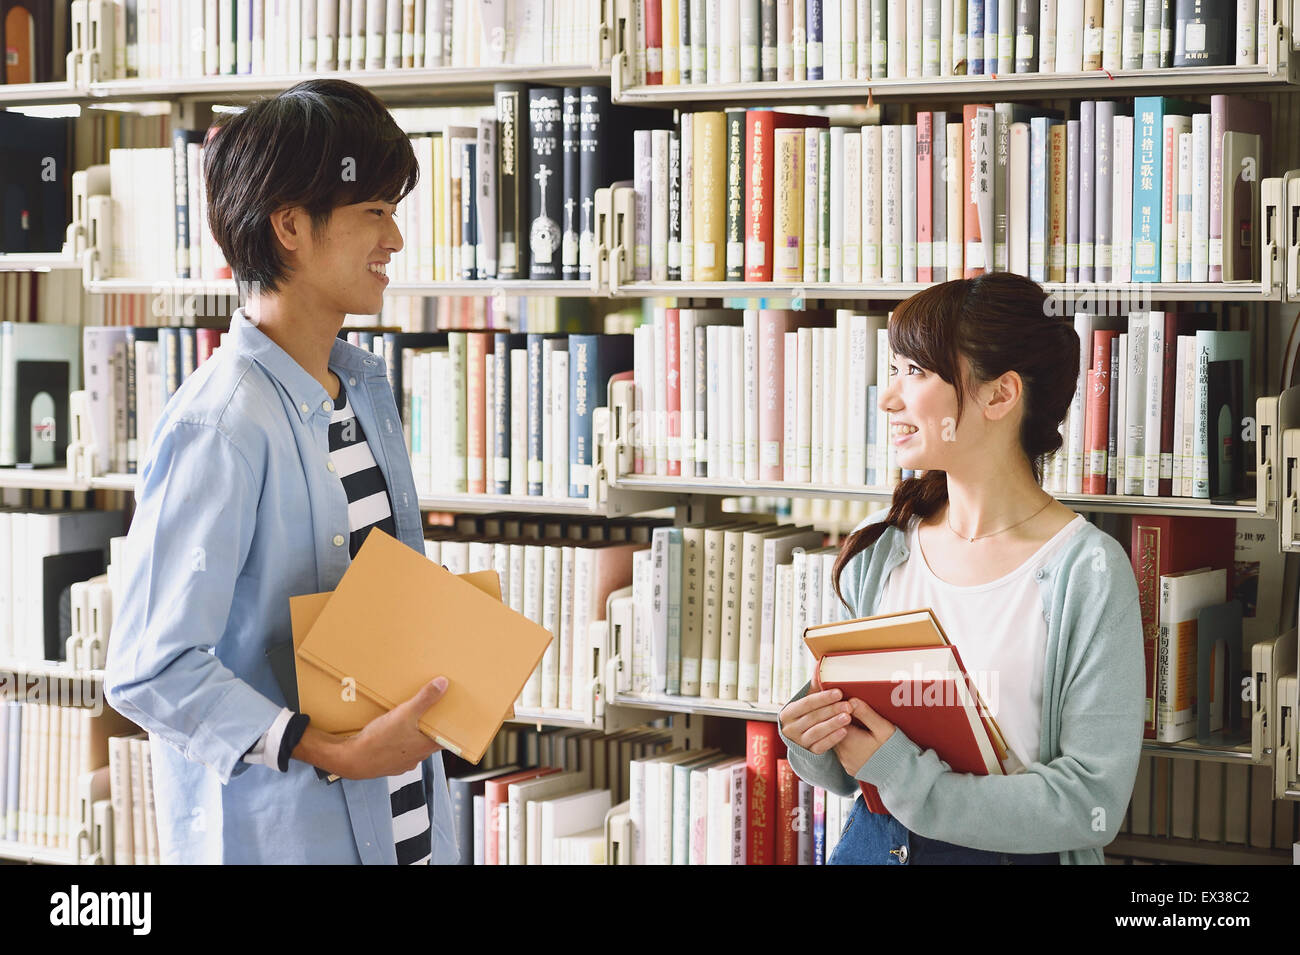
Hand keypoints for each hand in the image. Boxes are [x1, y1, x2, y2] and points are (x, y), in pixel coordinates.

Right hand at [328, 677, 449, 779]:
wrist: (352, 760)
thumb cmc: (379, 740)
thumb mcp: (404, 713)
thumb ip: (425, 699)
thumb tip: (443, 684)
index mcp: (426, 746)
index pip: (446, 738)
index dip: (448, 728)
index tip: (449, 718)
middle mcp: (418, 757)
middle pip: (430, 741)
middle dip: (429, 729)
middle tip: (427, 715)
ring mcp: (404, 763)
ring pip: (414, 747)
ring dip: (413, 736)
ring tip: (408, 722)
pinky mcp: (390, 765)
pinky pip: (399, 753)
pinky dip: (398, 744)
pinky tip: (391, 735)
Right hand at [779, 682, 854, 755]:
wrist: (802, 741)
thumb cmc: (808, 716)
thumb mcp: (808, 702)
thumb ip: (814, 686)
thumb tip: (819, 663)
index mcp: (787, 713)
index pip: (805, 703)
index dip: (822, 698)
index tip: (839, 692)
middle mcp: (790, 728)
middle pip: (812, 717)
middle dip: (831, 710)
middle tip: (848, 705)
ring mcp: (798, 742)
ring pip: (817, 732)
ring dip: (833, 723)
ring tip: (848, 717)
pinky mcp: (808, 754)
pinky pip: (821, 746)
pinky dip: (833, 738)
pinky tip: (844, 731)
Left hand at [832, 698, 896, 777]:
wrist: (899, 775)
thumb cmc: (893, 750)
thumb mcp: (882, 728)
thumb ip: (866, 713)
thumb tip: (852, 701)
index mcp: (848, 739)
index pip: (835, 720)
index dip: (840, 710)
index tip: (847, 704)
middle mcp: (842, 752)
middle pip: (834, 731)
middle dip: (840, 721)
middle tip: (849, 713)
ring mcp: (845, 762)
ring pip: (836, 741)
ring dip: (842, 733)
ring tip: (854, 725)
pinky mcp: (850, 768)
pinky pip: (843, 753)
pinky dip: (846, 745)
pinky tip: (856, 739)